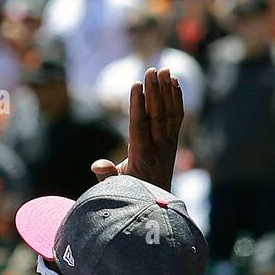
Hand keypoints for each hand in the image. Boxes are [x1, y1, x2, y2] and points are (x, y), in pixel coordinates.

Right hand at [91, 67, 182, 192]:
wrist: (155, 205)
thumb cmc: (130, 192)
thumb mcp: (115, 188)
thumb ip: (106, 176)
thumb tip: (97, 166)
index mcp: (142, 156)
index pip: (140, 125)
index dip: (138, 105)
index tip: (136, 85)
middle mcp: (159, 148)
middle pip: (157, 115)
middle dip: (154, 91)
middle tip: (151, 70)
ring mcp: (169, 144)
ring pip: (169, 113)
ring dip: (167, 90)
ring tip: (165, 69)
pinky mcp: (173, 141)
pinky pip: (176, 117)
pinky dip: (177, 99)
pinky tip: (174, 82)